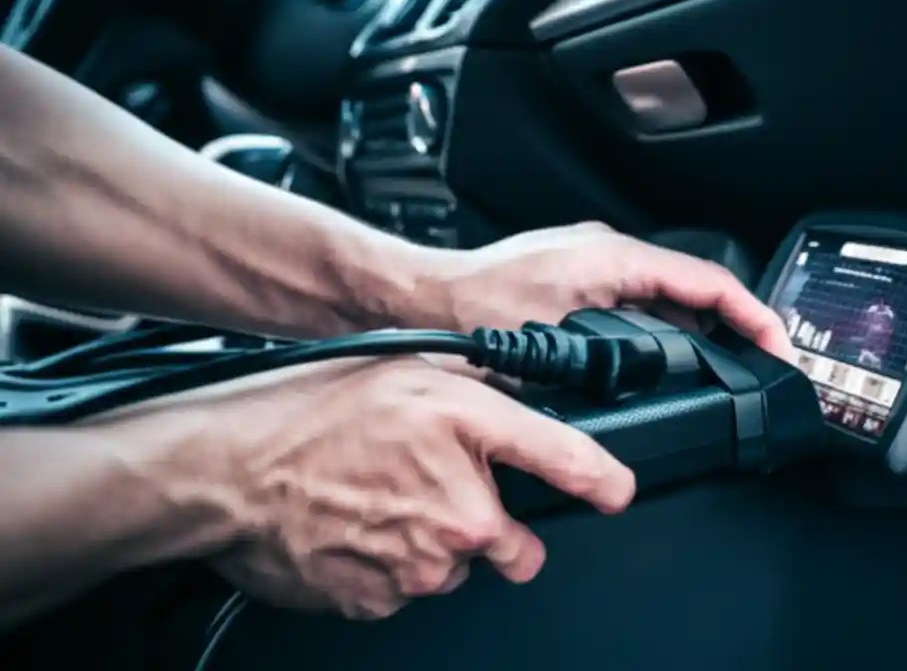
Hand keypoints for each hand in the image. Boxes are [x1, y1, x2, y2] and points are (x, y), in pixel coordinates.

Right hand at [125, 357, 634, 619]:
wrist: (227, 470)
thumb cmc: (311, 413)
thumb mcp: (412, 369)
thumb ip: (483, 394)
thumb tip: (524, 408)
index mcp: (472, 440)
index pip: (571, 462)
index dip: (605, 482)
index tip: (615, 493)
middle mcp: (461, 512)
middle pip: (515, 545)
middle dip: (494, 527)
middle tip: (438, 492)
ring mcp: (423, 566)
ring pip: (457, 567)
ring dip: (435, 544)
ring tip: (383, 501)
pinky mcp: (384, 600)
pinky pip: (409, 587)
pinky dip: (392, 565)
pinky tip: (360, 526)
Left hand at [438, 222, 792, 359]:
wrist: (424, 295)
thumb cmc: (470, 310)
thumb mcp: (548, 345)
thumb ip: (605, 360)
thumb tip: (649, 385)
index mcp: (616, 259)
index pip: (709, 283)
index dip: (753, 316)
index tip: (777, 347)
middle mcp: (610, 251)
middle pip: (697, 286)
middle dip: (737, 323)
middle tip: (764, 362)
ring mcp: (596, 261)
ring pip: (671, 291)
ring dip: (702, 324)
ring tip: (731, 360)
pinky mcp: (580, 276)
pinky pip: (644, 295)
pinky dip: (669, 322)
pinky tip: (671, 353)